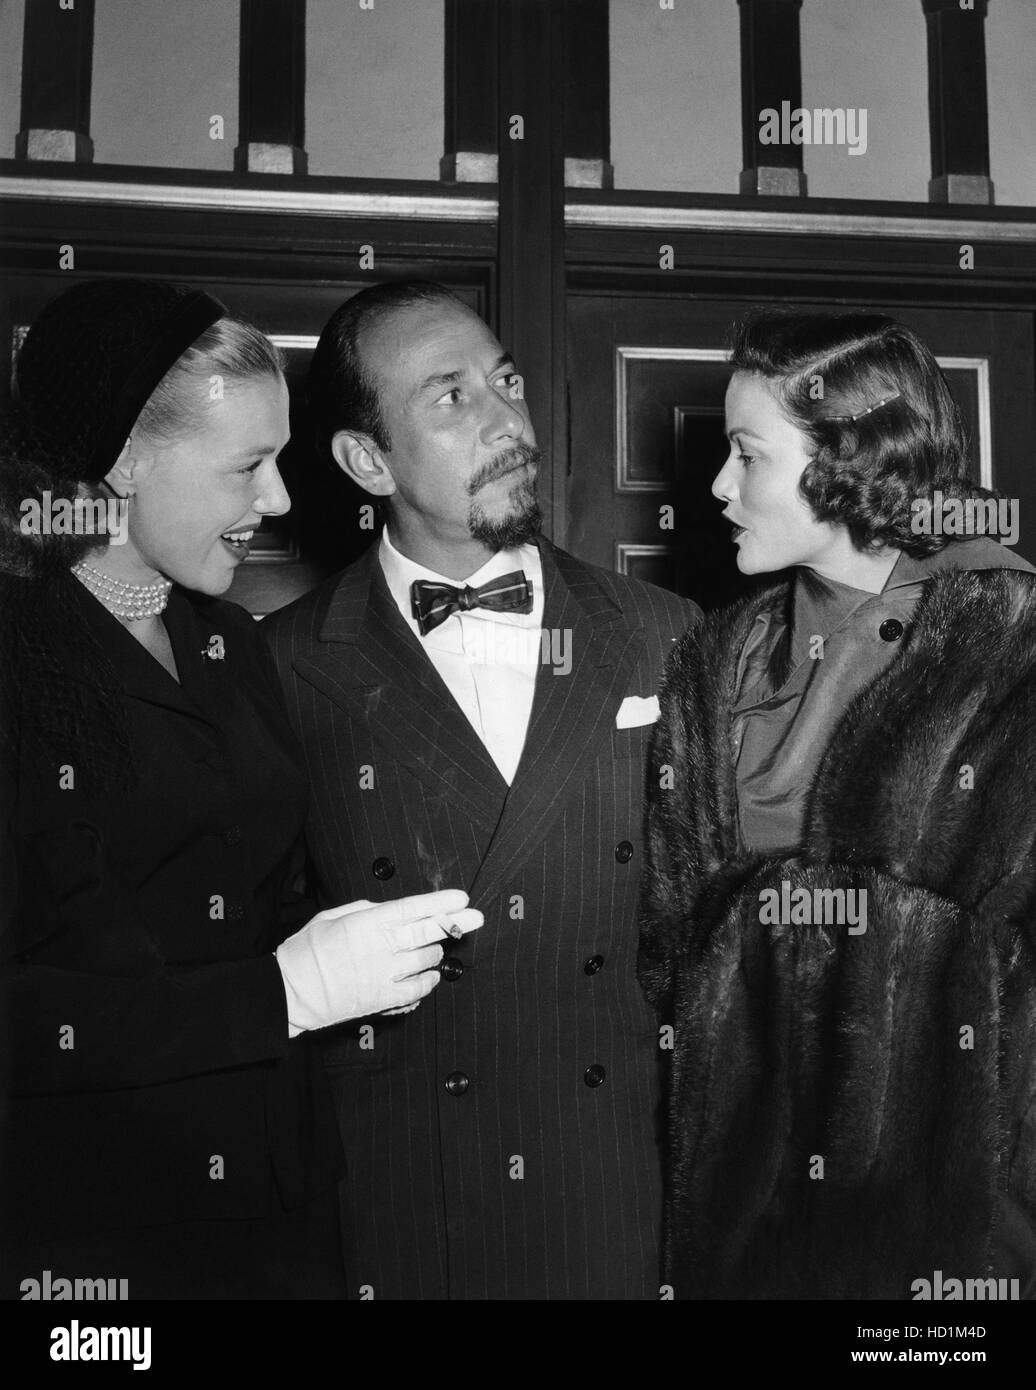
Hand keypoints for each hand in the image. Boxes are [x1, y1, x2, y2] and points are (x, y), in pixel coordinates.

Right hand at [276, 889, 480, 1035]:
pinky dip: (428, 982)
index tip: (462, 898)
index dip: (441, 903)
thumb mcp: (332, 916)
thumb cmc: (307, 951)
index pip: (414, 908)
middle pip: (428, 932)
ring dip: (436, 953)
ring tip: (436, 949)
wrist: (290, 991)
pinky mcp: (383, 998)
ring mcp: (384, 974)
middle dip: (456, 923)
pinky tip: (431, 977)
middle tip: (476, 918)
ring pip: (427, 960)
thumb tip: (392, 910)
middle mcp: (380, 946)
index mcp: (367, 922)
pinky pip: (418, 990)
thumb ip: (365, 911)